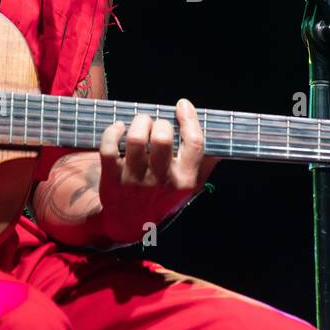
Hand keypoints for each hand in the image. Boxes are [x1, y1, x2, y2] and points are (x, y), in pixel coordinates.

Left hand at [96, 98, 219, 241]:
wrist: (130, 224)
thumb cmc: (164, 198)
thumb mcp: (190, 188)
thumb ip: (205, 163)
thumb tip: (220, 136)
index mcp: (184, 181)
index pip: (194, 143)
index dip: (189, 119)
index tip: (183, 105)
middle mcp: (160, 181)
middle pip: (162, 138)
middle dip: (160, 122)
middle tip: (157, 124)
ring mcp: (134, 181)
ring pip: (136, 140)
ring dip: (139, 122)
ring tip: (141, 123)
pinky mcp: (112, 179)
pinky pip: (109, 148)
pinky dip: (113, 131)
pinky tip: (120, 128)